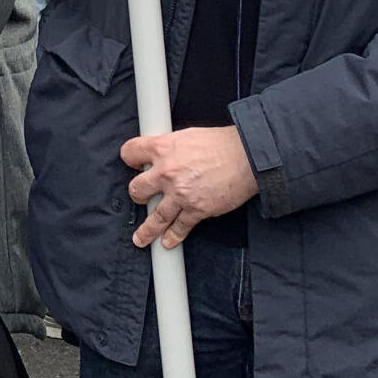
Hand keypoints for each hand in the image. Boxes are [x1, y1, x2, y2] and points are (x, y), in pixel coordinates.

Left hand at [120, 126, 256, 247]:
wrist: (247, 157)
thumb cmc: (221, 143)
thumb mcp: (187, 135)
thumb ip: (170, 146)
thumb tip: (161, 153)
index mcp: (163, 148)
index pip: (131, 152)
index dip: (130, 158)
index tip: (131, 164)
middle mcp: (167, 172)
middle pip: (137, 189)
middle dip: (137, 195)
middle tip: (140, 198)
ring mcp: (181, 194)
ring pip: (155, 216)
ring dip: (146, 230)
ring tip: (140, 238)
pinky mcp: (197, 209)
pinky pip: (180, 227)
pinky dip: (174, 237)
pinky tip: (168, 242)